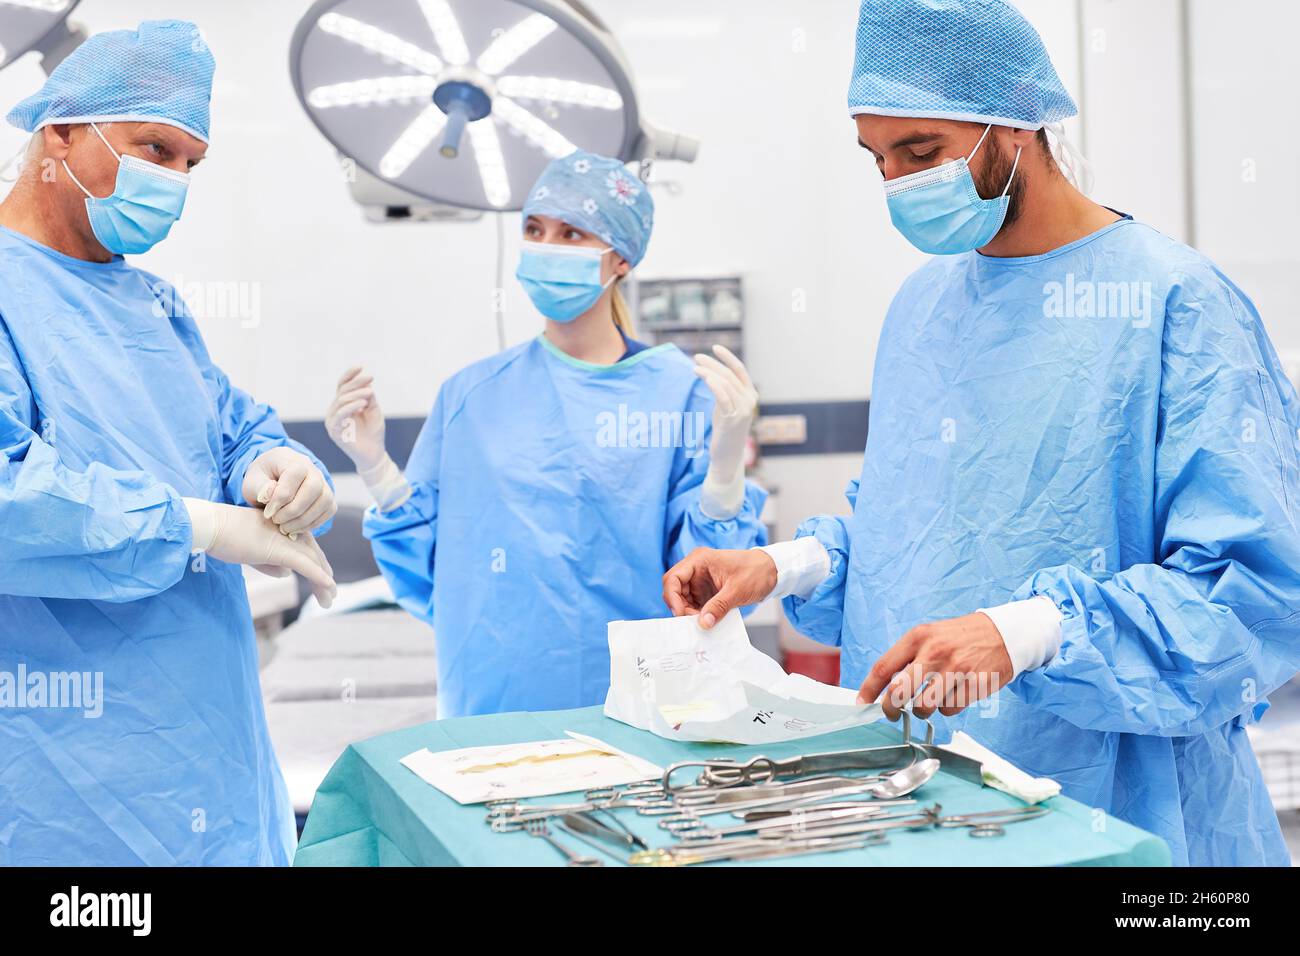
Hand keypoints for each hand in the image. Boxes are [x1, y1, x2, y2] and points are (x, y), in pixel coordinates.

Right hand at [187, 499, 336, 607]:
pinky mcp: (279, 549)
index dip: (317, 567)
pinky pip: (304, 565)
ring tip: (328, 600)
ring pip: (313, 562)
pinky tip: (328, 586)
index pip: (307, 550)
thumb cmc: (226, 537)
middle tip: (329, 597)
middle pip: (314, 556)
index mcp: (284, 530)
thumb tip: (286, 574)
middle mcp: (290, 532)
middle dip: (324, 577)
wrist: (211, 525)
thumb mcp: (252, 551)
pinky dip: (318, 576)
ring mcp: (286, 540)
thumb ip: (269, 562)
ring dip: (323, 583)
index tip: (325, 584)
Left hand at [242, 447, 335, 535]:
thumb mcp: (252, 480)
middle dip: (294, 510)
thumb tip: (269, 493)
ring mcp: (323, 482)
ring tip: (285, 528)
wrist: (273, 479)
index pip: (294, 475)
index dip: (281, 498)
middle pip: (314, 488)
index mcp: (291, 459)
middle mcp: (312, 468)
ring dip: (304, 519)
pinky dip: (313, 523)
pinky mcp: (327, 497)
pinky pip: (329, 510)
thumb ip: (259, 487)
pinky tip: (295, 528)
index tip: (268, 513)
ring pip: (325, 500)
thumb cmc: (262, 479)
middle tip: (277, 521)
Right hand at [326, 366, 386, 471]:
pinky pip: (340, 415)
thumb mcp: (373, 410)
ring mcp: (332, 421)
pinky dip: (351, 407)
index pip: (342, 386)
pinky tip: (363, 403)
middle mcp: (334, 411)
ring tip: (370, 392)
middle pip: (342, 391)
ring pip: (341, 401)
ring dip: (356, 394)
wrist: (373, 455)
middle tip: (370, 377)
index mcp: (343, 405)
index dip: (349, 375)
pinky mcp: (334, 431)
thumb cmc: (373, 433)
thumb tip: (366, 383)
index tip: (360, 366)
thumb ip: (369, 397)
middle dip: (356, 382)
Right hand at [663, 547, 777, 627]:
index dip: (672, 597)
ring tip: (702, 623)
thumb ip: (719, 606)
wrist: (771, 571)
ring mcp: (700, 580)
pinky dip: (698, 614)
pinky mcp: (706, 590)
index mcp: (699, 560)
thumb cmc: (756, 571)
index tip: (681, 614)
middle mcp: (696, 569)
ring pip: (683, 599)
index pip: (673, 578)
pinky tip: (706, 621)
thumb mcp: (737, 590)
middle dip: (681, 608)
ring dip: (689, 613)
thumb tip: (703, 623)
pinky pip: (695, 604)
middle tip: (694, 623)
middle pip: (675, 590)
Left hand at [693, 345, 756, 476]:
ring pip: (726, 383)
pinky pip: (723, 397)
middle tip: (696, 357)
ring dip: (709, 373)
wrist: (728, 455)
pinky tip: (703, 377)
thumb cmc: (725, 430)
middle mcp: (750, 400)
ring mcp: (743, 410)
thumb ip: (724, 391)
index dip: (728, 357)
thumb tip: (711, 374)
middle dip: (713, 364)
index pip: (740, 370)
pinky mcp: (733, 419)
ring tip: (694, 368)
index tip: (715, 347)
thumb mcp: (725, 406)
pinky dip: (713, 384)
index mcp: (750, 395)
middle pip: (730, 375)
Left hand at [855, 612, 1013, 718]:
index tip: (862, 703)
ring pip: (924, 706)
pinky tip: (954, 693)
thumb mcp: (929, 635)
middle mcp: (935, 652)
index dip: (869, 689)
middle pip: (899, 692)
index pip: (884, 667)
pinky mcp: (975, 684)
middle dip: (890, 708)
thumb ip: (907, 657)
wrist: (1003, 633)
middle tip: (892, 713)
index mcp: (918, 637)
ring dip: (923, 710)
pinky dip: (948, 708)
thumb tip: (883, 686)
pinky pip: (950, 709)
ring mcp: (956, 669)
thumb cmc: (960, 637)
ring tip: (929, 700)